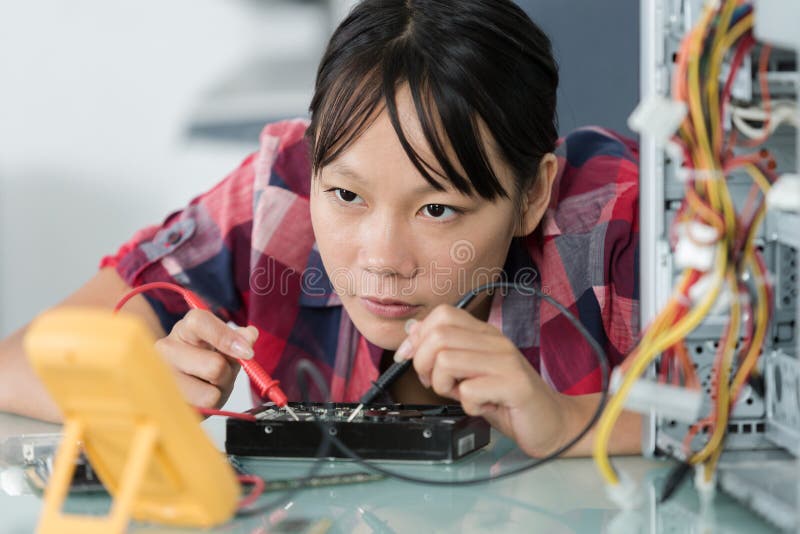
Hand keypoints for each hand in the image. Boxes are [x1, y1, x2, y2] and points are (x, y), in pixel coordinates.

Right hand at [154, 309, 257, 408]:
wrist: (180, 392)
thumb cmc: (204, 365)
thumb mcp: (224, 350)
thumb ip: (238, 340)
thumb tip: (250, 335)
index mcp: (184, 329)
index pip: (200, 322)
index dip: (226, 337)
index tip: (247, 353)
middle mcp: (165, 349)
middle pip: (214, 366)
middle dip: (226, 375)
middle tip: (217, 376)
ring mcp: (159, 378)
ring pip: (209, 395)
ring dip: (217, 394)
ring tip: (205, 388)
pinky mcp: (163, 404)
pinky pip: (201, 411)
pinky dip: (208, 408)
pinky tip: (196, 400)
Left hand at [395, 304, 571, 456]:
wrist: (552, 423)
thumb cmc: (506, 400)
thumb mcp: (468, 373)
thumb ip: (444, 352)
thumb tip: (412, 331)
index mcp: (484, 334)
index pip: (442, 314)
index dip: (418, 338)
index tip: (415, 361)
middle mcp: (495, 341)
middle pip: (438, 335)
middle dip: (423, 365)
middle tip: (439, 384)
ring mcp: (506, 361)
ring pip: (446, 360)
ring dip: (443, 385)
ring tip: (462, 395)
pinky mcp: (514, 385)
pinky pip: (469, 391)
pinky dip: (467, 405)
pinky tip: (482, 407)